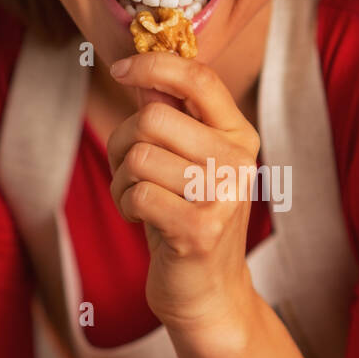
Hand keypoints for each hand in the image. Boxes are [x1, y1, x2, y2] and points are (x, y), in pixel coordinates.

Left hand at [106, 50, 260, 346]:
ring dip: (122, 180)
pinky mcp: (199, 229)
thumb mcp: (184, 162)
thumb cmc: (188, 220)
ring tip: (139, 200)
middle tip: (127, 168)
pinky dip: (126, 206)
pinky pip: (137, 194)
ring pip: (138, 157)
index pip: (199, 79)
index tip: (121, 70)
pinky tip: (142, 220)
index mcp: (238, 136)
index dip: (154, 64)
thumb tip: (141, 74)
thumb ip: (169, 118)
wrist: (208, 293)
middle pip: (152, 119)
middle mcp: (237, 162)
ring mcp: (222, 197)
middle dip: (121, 142)